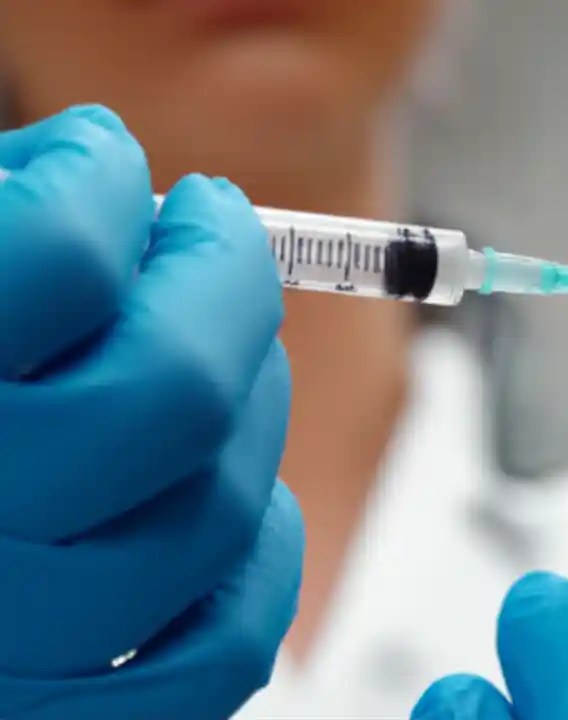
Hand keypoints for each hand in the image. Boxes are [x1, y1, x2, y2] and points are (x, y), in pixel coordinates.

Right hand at [0, 105, 300, 718]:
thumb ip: (7, 221)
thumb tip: (114, 178)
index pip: (58, 260)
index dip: (100, 186)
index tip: (109, 163)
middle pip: (171, 393)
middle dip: (224, 287)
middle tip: (212, 240)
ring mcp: (15, 635)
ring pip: (218, 510)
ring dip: (252, 408)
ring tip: (209, 357)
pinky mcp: (66, 707)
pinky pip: (225, 643)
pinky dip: (257, 553)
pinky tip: (223, 484)